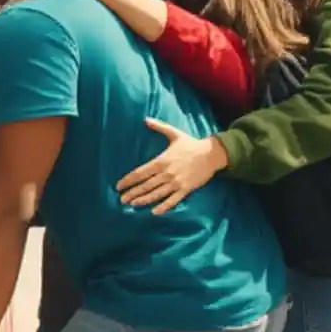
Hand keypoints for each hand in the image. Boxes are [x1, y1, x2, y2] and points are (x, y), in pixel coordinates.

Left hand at [115, 118, 229, 214]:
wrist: (212, 154)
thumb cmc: (191, 144)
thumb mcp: (174, 133)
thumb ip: (159, 127)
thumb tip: (145, 119)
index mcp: (161, 161)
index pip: (140, 172)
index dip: (128, 180)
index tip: (119, 186)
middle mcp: (167, 173)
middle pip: (146, 185)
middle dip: (133, 193)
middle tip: (121, 199)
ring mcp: (176, 183)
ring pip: (156, 194)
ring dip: (144, 200)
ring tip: (133, 204)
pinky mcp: (185, 189)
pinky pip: (173, 200)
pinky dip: (164, 207)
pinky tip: (155, 212)